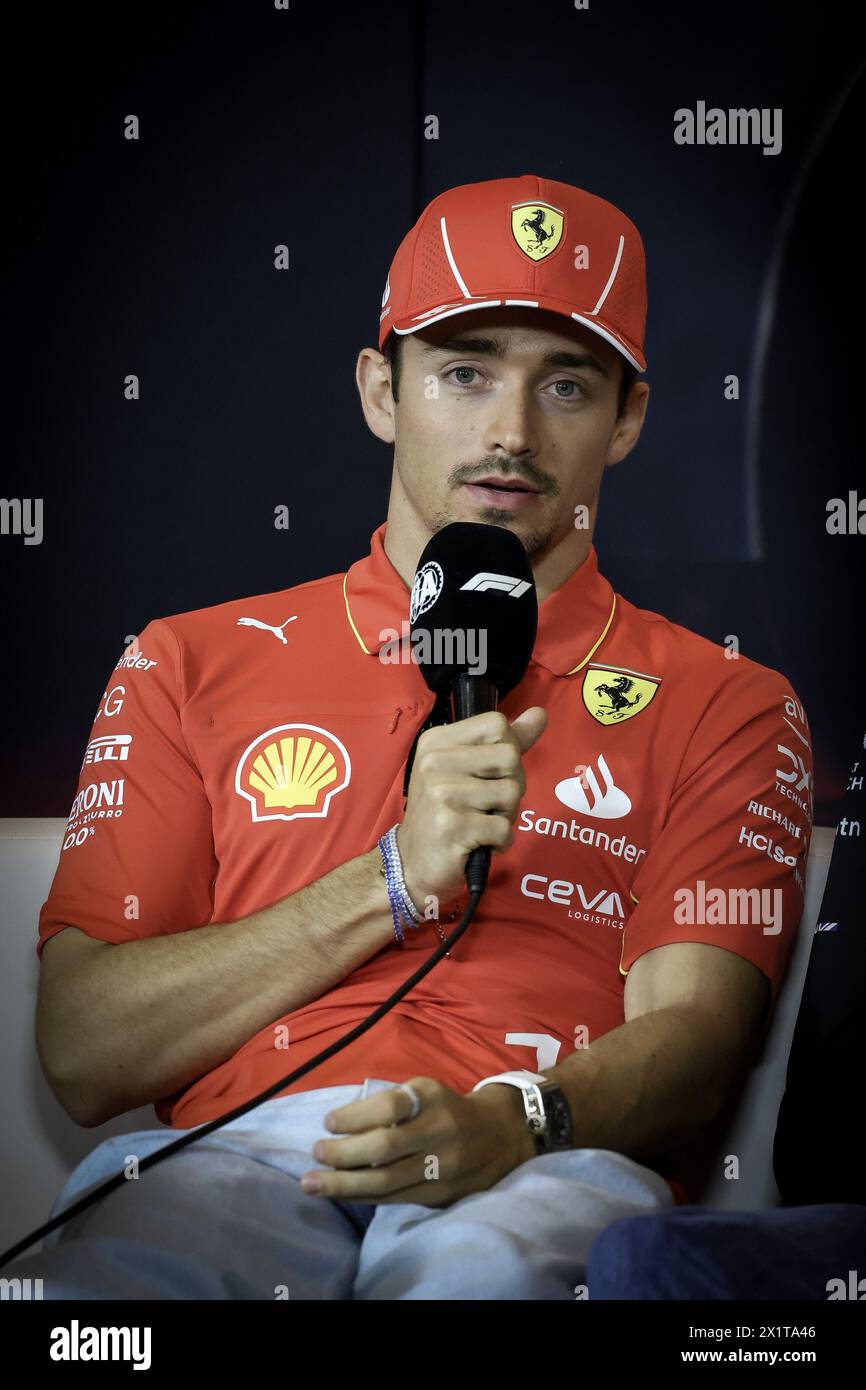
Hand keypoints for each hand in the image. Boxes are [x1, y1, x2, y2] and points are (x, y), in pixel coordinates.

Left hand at [300, 1076, 535, 1206]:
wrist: (501, 1136)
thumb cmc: (446, 1109)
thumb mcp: (424, 1092)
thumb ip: (391, 1105)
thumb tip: (341, 1127)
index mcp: (431, 1099)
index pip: (390, 1105)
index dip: (356, 1115)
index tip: (328, 1122)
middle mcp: (439, 1131)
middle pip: (385, 1147)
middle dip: (343, 1154)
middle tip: (315, 1153)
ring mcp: (441, 1167)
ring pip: (386, 1181)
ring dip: (344, 1184)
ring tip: (311, 1184)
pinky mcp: (440, 1194)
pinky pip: (394, 1199)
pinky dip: (362, 1197)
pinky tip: (340, 1193)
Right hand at [397, 707, 547, 905]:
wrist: (412, 862)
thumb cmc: (445, 812)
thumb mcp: (467, 770)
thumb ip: (505, 742)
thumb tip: (540, 714)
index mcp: (437, 741)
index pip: (497, 724)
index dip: (508, 749)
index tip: (491, 773)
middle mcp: (435, 762)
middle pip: (510, 757)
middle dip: (512, 785)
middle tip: (488, 805)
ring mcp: (442, 794)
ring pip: (512, 793)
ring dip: (507, 816)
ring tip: (481, 823)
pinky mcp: (452, 826)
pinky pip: (504, 828)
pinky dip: (501, 841)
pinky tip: (479, 843)